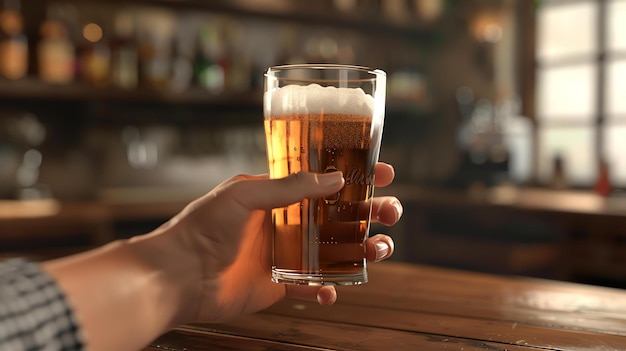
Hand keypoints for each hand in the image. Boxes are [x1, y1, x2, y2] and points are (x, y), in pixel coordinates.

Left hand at [161, 162, 402, 323]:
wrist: (178, 275)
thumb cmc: (203, 228)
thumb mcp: (244, 195)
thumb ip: (289, 188)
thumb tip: (335, 179)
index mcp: (278, 196)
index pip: (324, 181)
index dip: (356, 177)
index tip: (385, 174)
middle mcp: (286, 223)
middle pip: (338, 216)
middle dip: (369, 214)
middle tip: (390, 213)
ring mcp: (285, 254)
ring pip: (334, 251)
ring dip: (361, 250)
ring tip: (379, 250)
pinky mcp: (279, 284)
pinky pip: (312, 287)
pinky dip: (327, 290)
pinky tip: (334, 290)